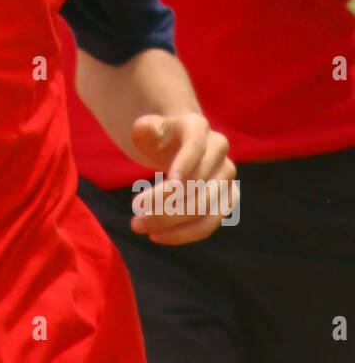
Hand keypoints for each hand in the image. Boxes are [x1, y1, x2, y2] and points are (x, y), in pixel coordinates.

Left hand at [130, 113, 236, 245]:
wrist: (177, 145)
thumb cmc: (158, 137)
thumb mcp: (147, 129)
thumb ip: (147, 128)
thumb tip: (154, 132)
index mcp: (197, 126)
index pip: (194, 146)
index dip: (184, 165)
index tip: (168, 184)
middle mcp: (218, 150)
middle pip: (197, 183)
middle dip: (164, 204)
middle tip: (134, 216)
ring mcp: (226, 176)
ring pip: (205, 208)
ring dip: (172, 223)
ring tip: (141, 226)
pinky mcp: (227, 198)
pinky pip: (210, 222)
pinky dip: (185, 233)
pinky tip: (158, 235)